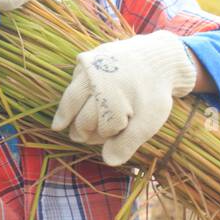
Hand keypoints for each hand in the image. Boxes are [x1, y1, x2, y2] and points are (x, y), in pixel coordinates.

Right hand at [51, 29, 196, 165]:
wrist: (157, 58)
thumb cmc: (153, 93)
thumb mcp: (149, 121)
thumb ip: (128, 142)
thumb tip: (108, 161)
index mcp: (114, 97)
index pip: (102, 129)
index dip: (106, 137)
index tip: (113, 136)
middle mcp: (98, 80)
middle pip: (83, 118)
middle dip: (84, 130)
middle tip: (86, 136)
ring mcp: (90, 67)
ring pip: (71, 100)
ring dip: (67, 116)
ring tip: (61, 126)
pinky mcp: (86, 59)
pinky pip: (73, 84)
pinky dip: (73, 97)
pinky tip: (76, 104)